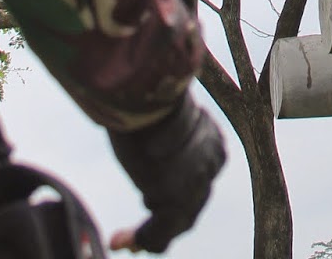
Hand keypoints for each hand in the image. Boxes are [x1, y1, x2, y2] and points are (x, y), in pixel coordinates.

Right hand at [109, 94, 225, 253]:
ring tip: (121, 240)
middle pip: (192, 206)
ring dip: (146, 234)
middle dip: (164, 225)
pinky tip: (119, 241)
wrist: (143, 89)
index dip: (177, 203)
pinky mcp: (175, 196)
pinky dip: (137, 239)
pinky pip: (159, 231)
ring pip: (175, 221)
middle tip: (132, 242)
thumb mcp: (160, 124)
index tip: (150, 211)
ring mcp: (196, 181)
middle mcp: (212, 161)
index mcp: (212, 138)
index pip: (199, 181)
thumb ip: (165, 148)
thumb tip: (155, 164)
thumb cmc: (144, 100)